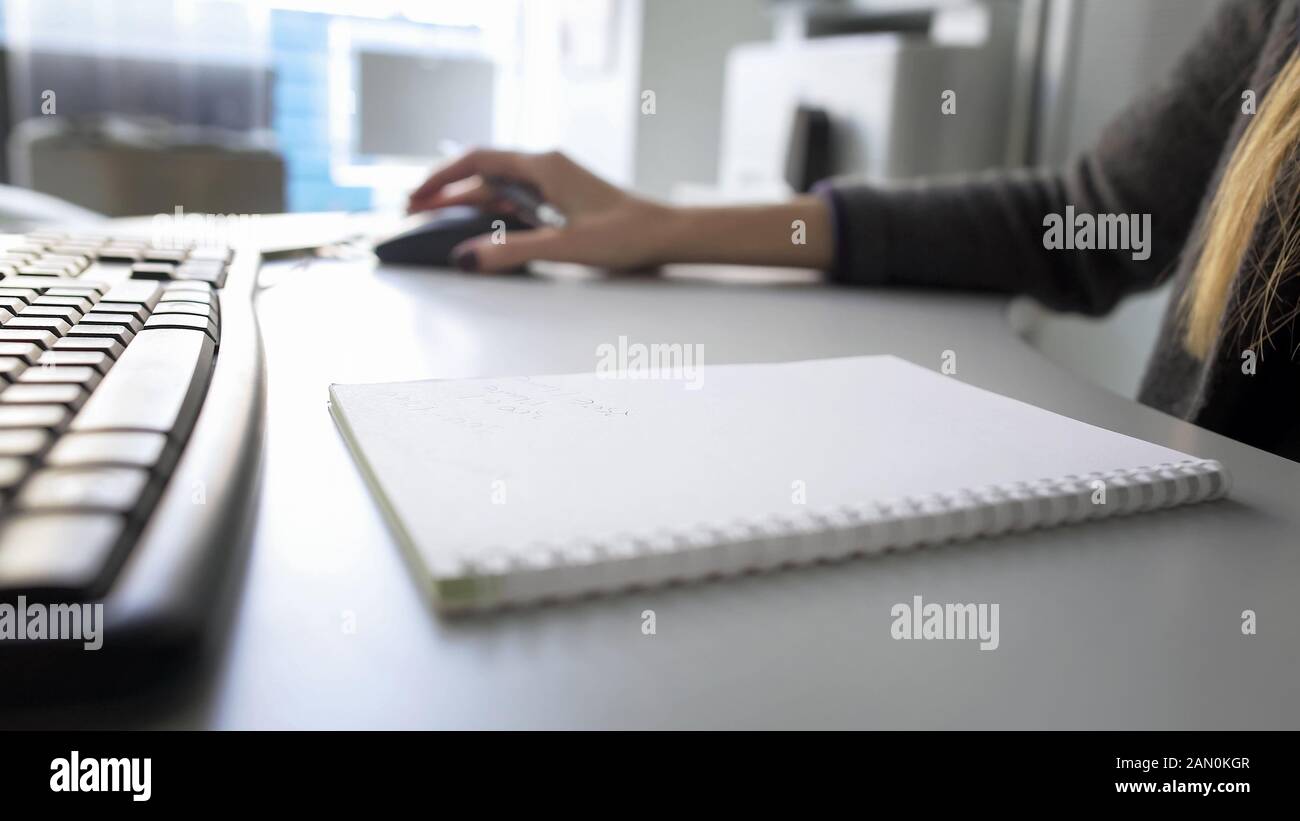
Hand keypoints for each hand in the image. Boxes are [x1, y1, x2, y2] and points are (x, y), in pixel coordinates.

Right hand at [406, 149, 675, 272]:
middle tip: (412, 213)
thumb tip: (465, 260)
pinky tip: (478, 231)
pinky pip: (518, 203)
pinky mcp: (563, 202)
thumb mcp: (565, 247)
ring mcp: (555, 185)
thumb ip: (512, 253)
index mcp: (544, 167)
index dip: (441, 178)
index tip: (414, 197)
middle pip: (483, 175)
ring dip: (467, 205)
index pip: (478, 160)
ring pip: (499, 190)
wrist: (670, 235)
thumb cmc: (628, 235)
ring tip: (434, 223)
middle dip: (446, 193)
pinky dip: (493, 214)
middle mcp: (546, 169)